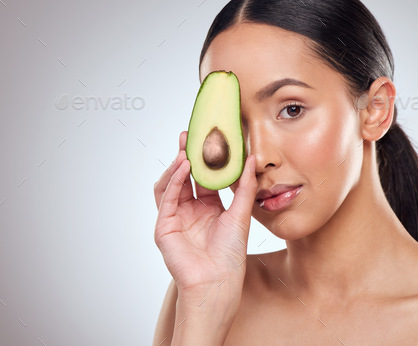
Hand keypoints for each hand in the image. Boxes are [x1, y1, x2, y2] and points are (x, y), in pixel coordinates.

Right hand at [153, 131, 257, 294]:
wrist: (218, 282)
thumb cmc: (231, 254)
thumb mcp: (241, 214)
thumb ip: (245, 186)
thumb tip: (253, 159)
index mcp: (209, 208)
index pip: (204, 177)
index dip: (205, 159)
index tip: (208, 139)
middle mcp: (190, 211)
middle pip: (184, 177)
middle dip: (185, 156)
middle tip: (188, 135)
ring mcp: (175, 218)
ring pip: (171, 184)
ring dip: (177, 166)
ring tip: (185, 150)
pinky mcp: (164, 226)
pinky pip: (166, 198)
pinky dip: (173, 180)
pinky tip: (183, 168)